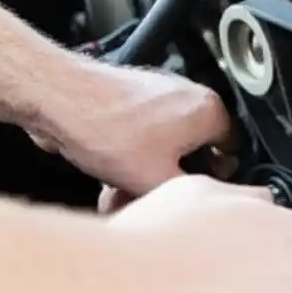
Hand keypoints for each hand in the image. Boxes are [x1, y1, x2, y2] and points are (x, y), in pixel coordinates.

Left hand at [31, 63, 233, 194]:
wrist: (58, 100)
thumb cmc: (104, 130)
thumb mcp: (158, 181)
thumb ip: (194, 192)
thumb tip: (207, 200)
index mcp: (209, 110)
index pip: (233, 151)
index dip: (216, 178)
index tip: (198, 192)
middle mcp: (189, 95)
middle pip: (198, 147)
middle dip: (177, 173)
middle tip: (155, 192)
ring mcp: (161, 92)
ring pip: (169, 142)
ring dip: (154, 164)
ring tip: (128, 182)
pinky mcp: (134, 96)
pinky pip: (147, 132)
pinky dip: (136, 151)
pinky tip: (114, 166)